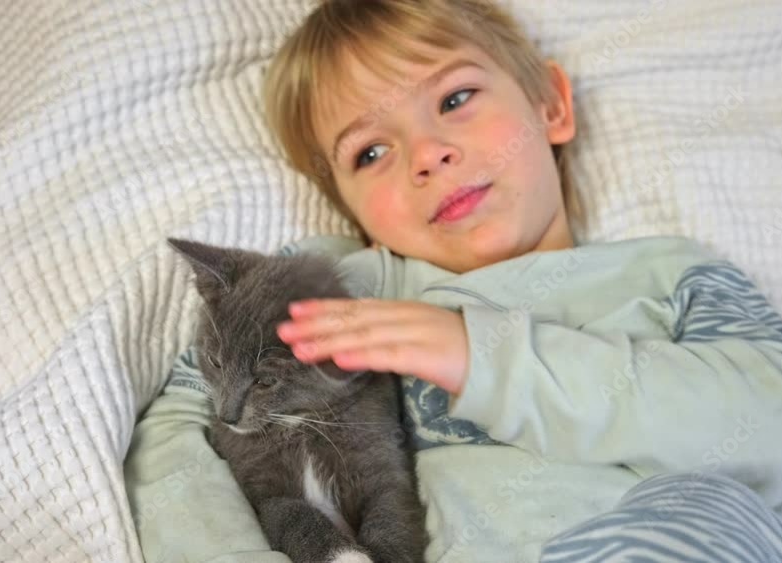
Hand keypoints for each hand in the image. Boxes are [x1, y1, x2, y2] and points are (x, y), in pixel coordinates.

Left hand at [276, 298, 468, 393]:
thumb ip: (390, 335)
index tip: (294, 310)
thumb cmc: (458, 351)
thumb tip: (355, 343)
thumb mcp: (419, 336)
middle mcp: (405, 315)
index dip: (324, 307)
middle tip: (282, 330)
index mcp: (402, 310)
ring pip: (364, 336)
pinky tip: (339, 360)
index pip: (356, 306)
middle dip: (316, 324)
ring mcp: (417, 333)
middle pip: (353, 318)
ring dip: (329, 342)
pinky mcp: (428, 355)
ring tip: (299, 349)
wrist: (500, 359)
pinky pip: (389, 355)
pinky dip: (362, 356)